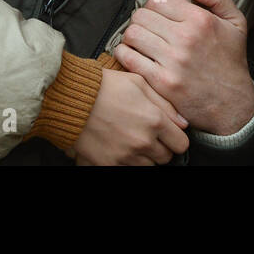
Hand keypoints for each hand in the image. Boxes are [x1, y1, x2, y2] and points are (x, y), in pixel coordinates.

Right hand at [71, 69, 188, 165]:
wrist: (71, 99)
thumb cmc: (103, 87)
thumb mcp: (139, 83)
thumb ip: (165, 104)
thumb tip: (182, 122)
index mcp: (154, 120)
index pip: (181, 143)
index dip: (176, 138)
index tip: (169, 134)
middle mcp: (143, 141)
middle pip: (166, 157)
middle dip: (161, 147)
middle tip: (148, 134)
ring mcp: (127, 156)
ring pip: (149, 166)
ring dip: (145, 155)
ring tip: (131, 138)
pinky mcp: (110, 164)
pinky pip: (129, 170)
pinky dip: (127, 161)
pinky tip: (120, 145)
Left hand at [113, 0, 253, 133]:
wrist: (233, 104)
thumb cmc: (231, 61)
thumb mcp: (236, 22)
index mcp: (201, 20)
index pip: (159, 0)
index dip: (155, 5)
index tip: (158, 14)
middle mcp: (185, 38)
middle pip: (142, 15)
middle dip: (141, 18)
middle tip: (146, 27)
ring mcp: (172, 62)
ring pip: (132, 34)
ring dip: (131, 35)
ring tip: (139, 40)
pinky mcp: (161, 82)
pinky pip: (129, 58)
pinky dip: (124, 53)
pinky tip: (131, 54)